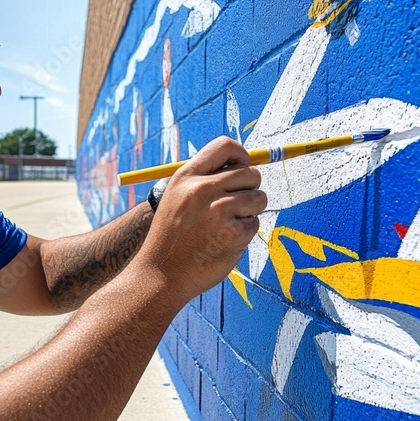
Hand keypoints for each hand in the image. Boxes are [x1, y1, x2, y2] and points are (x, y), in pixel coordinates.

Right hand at [135, 137, 265, 302]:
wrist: (160, 274)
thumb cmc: (172, 236)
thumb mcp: (177, 197)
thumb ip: (204, 180)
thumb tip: (246, 166)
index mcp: (187, 176)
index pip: (225, 146)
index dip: (241, 155)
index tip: (242, 168)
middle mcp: (202, 189)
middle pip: (250, 173)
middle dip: (250, 188)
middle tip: (236, 205)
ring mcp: (219, 211)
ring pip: (259, 198)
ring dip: (250, 211)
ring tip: (227, 225)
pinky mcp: (233, 233)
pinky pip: (255, 223)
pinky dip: (245, 233)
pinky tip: (224, 242)